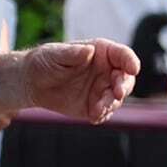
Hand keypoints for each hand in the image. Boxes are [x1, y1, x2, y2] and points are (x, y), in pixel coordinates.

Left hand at [23, 37, 141, 124]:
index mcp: (102, 53)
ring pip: (117, 98)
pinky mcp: (95, 106)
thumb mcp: (56, 54)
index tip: (133, 69)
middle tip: (116, 94)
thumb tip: (89, 50)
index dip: (131, 61)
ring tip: (97, 110)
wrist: (32, 83)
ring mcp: (102, 89)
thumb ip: (73, 53)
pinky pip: (106, 112)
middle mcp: (106, 71)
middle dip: (124, 86)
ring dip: (111, 104)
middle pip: (126, 79)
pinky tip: (93, 117)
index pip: (123, 56)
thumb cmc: (45, 61)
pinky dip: (103, 115)